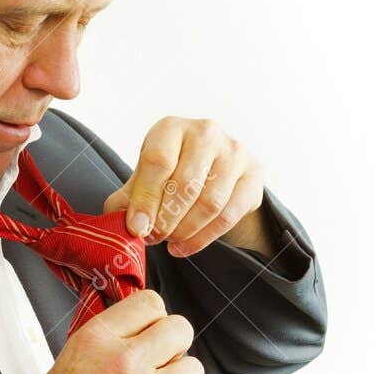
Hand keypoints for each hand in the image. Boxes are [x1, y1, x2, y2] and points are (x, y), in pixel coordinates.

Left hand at [102, 116, 264, 257]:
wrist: (215, 166)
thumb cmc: (172, 169)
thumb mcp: (146, 176)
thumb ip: (129, 197)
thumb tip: (121, 223)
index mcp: (172, 127)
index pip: (157, 162)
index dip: (145, 199)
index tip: (137, 228)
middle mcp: (206, 132)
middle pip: (185, 185)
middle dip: (166, 220)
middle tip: (153, 238)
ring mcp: (234, 151)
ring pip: (210, 203)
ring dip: (185, 230)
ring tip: (169, 241)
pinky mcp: (253, 174)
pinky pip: (229, 215)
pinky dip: (203, 238)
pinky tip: (185, 246)